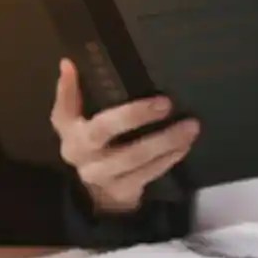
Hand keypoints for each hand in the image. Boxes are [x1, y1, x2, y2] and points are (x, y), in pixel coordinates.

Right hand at [50, 58, 199, 213]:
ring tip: (190, 126)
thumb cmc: (91, 145)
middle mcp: (80, 154)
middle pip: (105, 130)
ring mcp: (101, 175)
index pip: (67, 109)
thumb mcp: (74, 123)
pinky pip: (149, 173)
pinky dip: (169, 158)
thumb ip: (70, 95)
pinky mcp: (122, 191)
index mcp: (70, 132)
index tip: (82, 68)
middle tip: (167, 103)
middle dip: (136, 115)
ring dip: (165, 140)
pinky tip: (184, 145)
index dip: (71, 90)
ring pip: (135, 156)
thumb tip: (67, 63)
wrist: (97, 194)